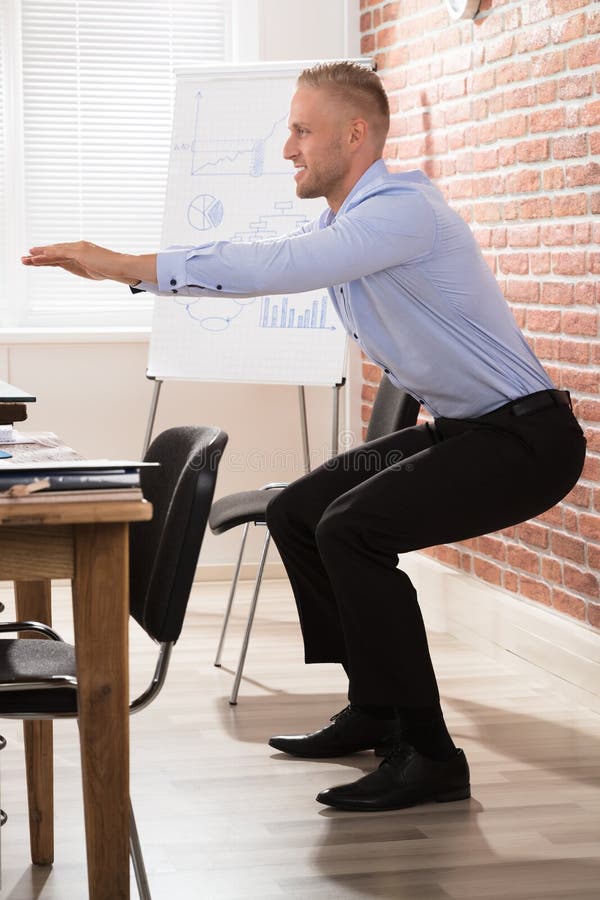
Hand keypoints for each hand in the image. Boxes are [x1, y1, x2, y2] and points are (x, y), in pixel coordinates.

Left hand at [21, 241, 154, 284]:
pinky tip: (39, 255)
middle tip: (26, 256)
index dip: (49, 256)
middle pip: (55, 251)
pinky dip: (48, 254)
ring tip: (27, 257)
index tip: (38, 258)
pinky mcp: (79, 252)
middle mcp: (78, 247)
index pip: (62, 254)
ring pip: (55, 252)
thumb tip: (81, 270)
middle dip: (40, 254)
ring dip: (40, 255)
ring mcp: (78, 249)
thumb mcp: (94, 270)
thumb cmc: (112, 269)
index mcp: (82, 251)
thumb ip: (85, 268)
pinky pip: (60, 253)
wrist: (121, 266)